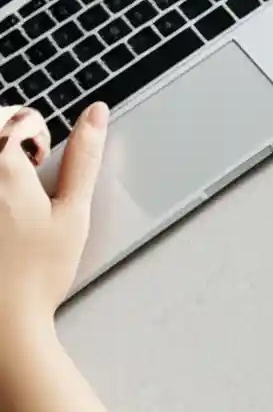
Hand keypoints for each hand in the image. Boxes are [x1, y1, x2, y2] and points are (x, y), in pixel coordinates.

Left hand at [0, 103, 108, 325]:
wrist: (1, 325)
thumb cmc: (36, 274)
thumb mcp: (73, 211)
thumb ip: (84, 156)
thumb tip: (95, 114)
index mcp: (2, 167)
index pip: (17, 118)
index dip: (36, 133)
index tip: (40, 161)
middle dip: (9, 137)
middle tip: (23, 170)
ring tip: (9, 197)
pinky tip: (1, 218)